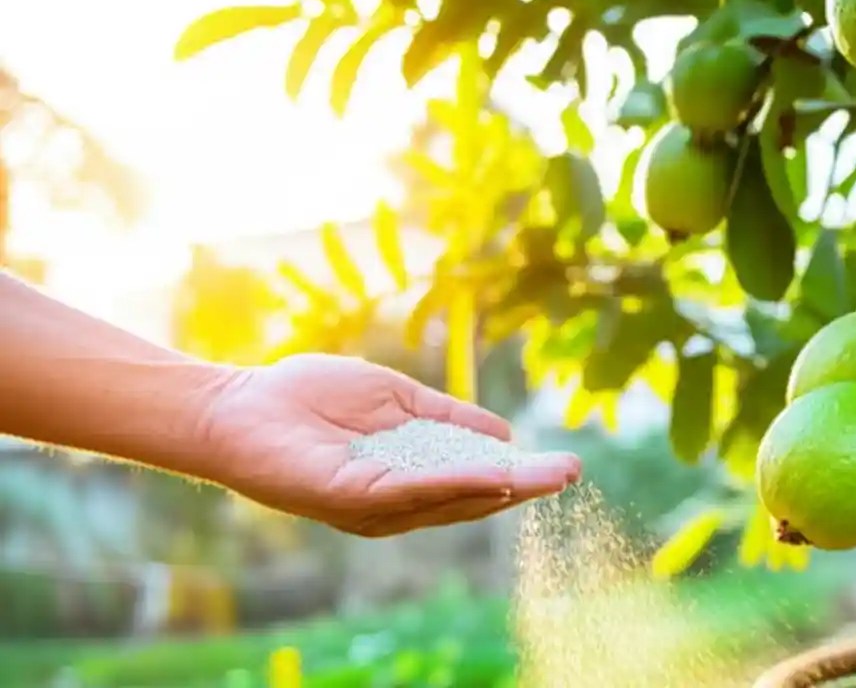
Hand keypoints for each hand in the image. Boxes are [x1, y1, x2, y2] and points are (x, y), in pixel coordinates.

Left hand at [196, 353, 580, 536]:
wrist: (239, 404)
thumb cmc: (309, 397)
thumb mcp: (395, 401)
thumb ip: (446, 418)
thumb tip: (505, 435)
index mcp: (408, 477)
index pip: (472, 480)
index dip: (518, 475)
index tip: (562, 466)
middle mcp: (396, 501)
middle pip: (470, 497)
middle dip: (523, 486)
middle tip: (570, 474)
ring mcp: (373, 504)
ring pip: (448, 499)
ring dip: (501, 488)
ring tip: (547, 476)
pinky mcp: (349, 497)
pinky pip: (410, 492)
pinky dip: (453, 482)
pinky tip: (491, 473)